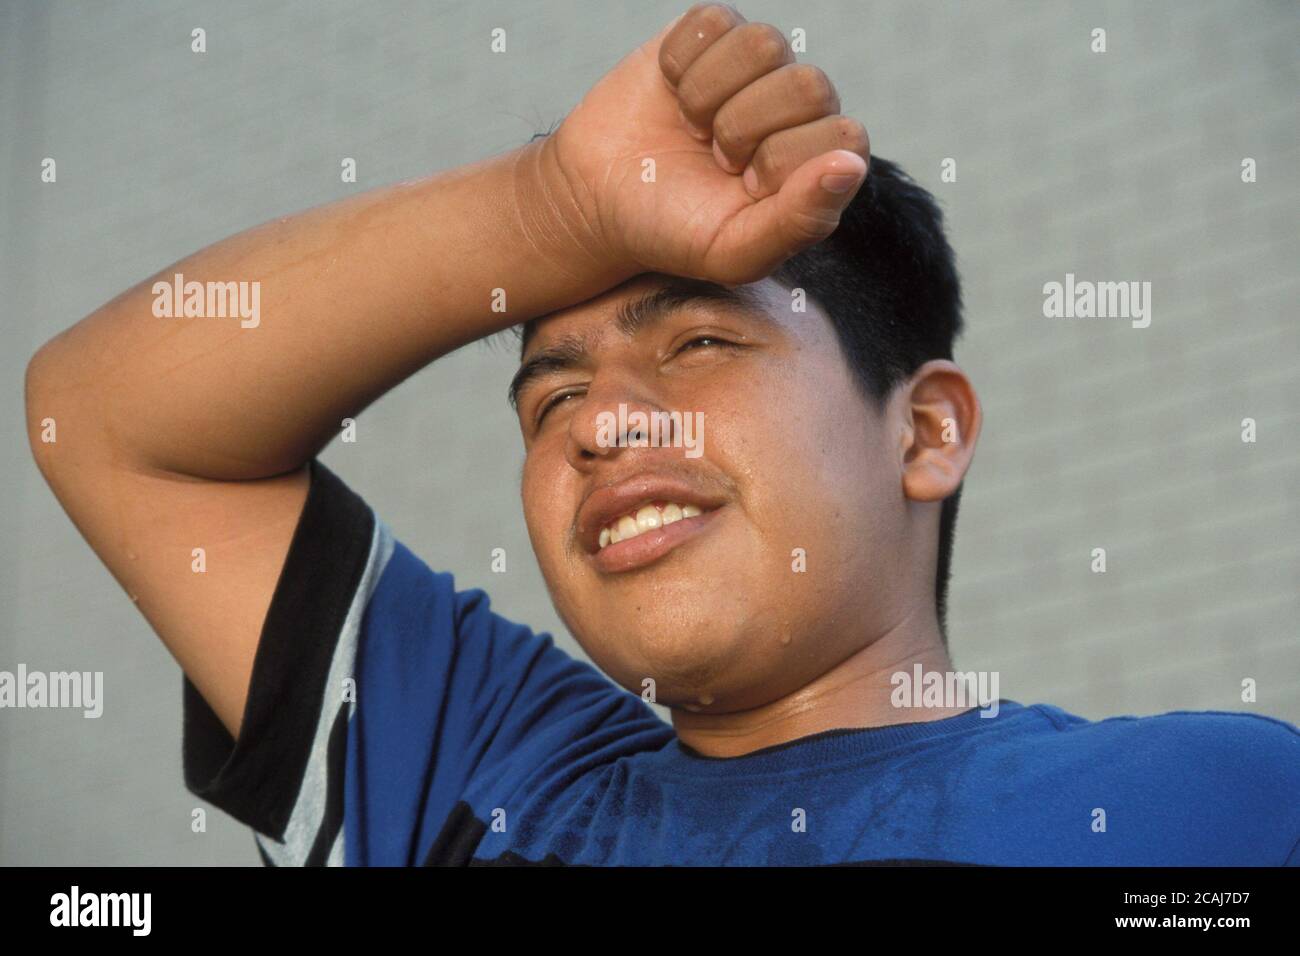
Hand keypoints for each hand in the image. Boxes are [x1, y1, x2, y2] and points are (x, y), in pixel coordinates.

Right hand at [534, 3, 870, 285]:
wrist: (600, 201)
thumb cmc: (673, 233)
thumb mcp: (735, 252)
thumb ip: (801, 221)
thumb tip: (848, 166)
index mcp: (817, 163)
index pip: (844, 136)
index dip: (786, 158)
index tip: (746, 186)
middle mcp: (797, 111)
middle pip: (809, 85)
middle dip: (745, 129)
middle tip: (716, 159)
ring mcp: (756, 69)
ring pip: (764, 44)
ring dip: (710, 95)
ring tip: (693, 128)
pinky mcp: (711, 36)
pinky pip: (713, 21)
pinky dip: (680, 64)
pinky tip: (673, 95)